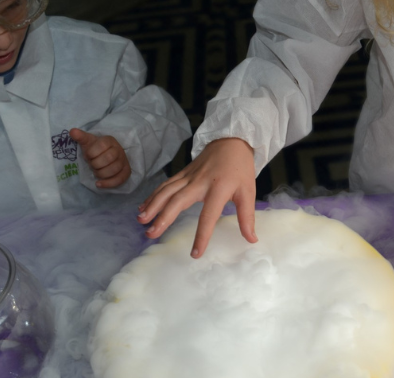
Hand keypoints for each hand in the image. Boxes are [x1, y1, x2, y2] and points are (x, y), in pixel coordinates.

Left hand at [69, 128, 130, 188]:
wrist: (105, 155)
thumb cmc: (95, 149)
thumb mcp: (88, 142)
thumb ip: (81, 137)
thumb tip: (72, 131)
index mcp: (109, 141)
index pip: (102, 145)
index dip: (91, 153)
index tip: (88, 155)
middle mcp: (119, 149)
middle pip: (109, 157)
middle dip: (96, 164)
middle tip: (92, 165)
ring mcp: (124, 161)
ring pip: (115, 169)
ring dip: (101, 174)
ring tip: (96, 173)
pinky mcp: (126, 171)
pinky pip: (120, 179)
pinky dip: (108, 183)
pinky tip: (98, 184)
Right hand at [137, 138, 257, 257]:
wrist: (232, 140)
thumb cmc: (241, 168)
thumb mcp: (248, 191)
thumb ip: (247, 216)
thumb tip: (251, 239)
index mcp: (219, 188)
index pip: (208, 215)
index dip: (202, 235)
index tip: (195, 253)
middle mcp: (200, 182)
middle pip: (178, 200)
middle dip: (163, 217)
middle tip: (151, 234)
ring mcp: (189, 176)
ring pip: (167, 191)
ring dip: (153, 205)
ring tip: (142, 221)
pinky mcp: (183, 172)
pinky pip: (166, 184)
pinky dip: (153, 195)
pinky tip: (144, 206)